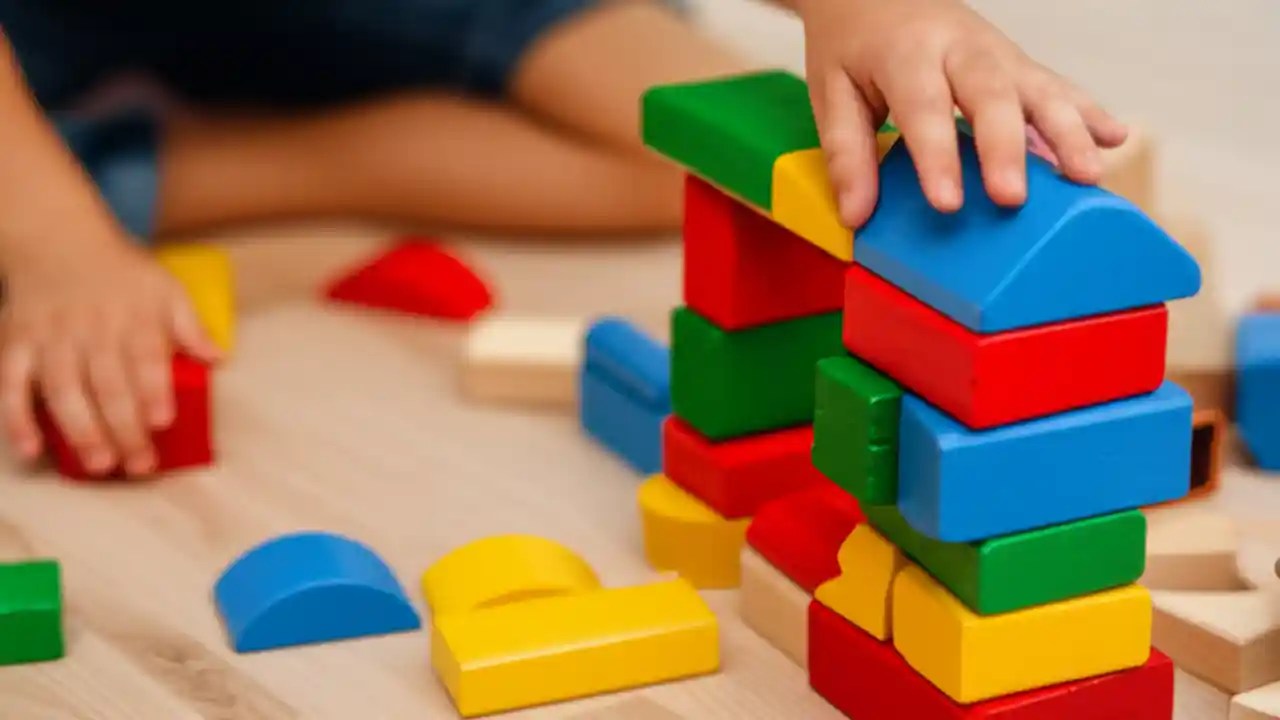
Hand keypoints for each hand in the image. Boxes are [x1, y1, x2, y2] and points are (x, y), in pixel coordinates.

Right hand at [0, 237, 219, 475]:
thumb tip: (219, 358)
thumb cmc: (122, 273)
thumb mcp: (166, 289)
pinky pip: (11, 385)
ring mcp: (50, 339)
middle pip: (108, 385)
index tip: (162, 421)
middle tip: (139, 465)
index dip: (153, 390)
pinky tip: (31, 449)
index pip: (145, 358)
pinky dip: (17, 418)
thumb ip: (191, 326)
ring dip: (81, 431)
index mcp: (133, 318)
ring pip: (64, 390)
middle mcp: (91, 330)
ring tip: (100, 465)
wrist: (57, 238)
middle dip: (124, 428)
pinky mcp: (16, 345)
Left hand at [795, 0, 1128, 226]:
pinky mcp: (1018, 63)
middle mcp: (961, 48)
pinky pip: (1058, 85)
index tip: (948, 204)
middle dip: (1005, 148)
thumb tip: (856, 214)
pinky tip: (1115, 138)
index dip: (938, 156)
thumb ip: (846, 153)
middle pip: (990, 95)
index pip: (925, 106)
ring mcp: (998, 52)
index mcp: (907, 53)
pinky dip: (1088, 111)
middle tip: (1012, 198)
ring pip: (1039, 87)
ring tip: (1087, 175)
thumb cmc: (854, 49)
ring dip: (1067, 131)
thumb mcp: (833, 93)